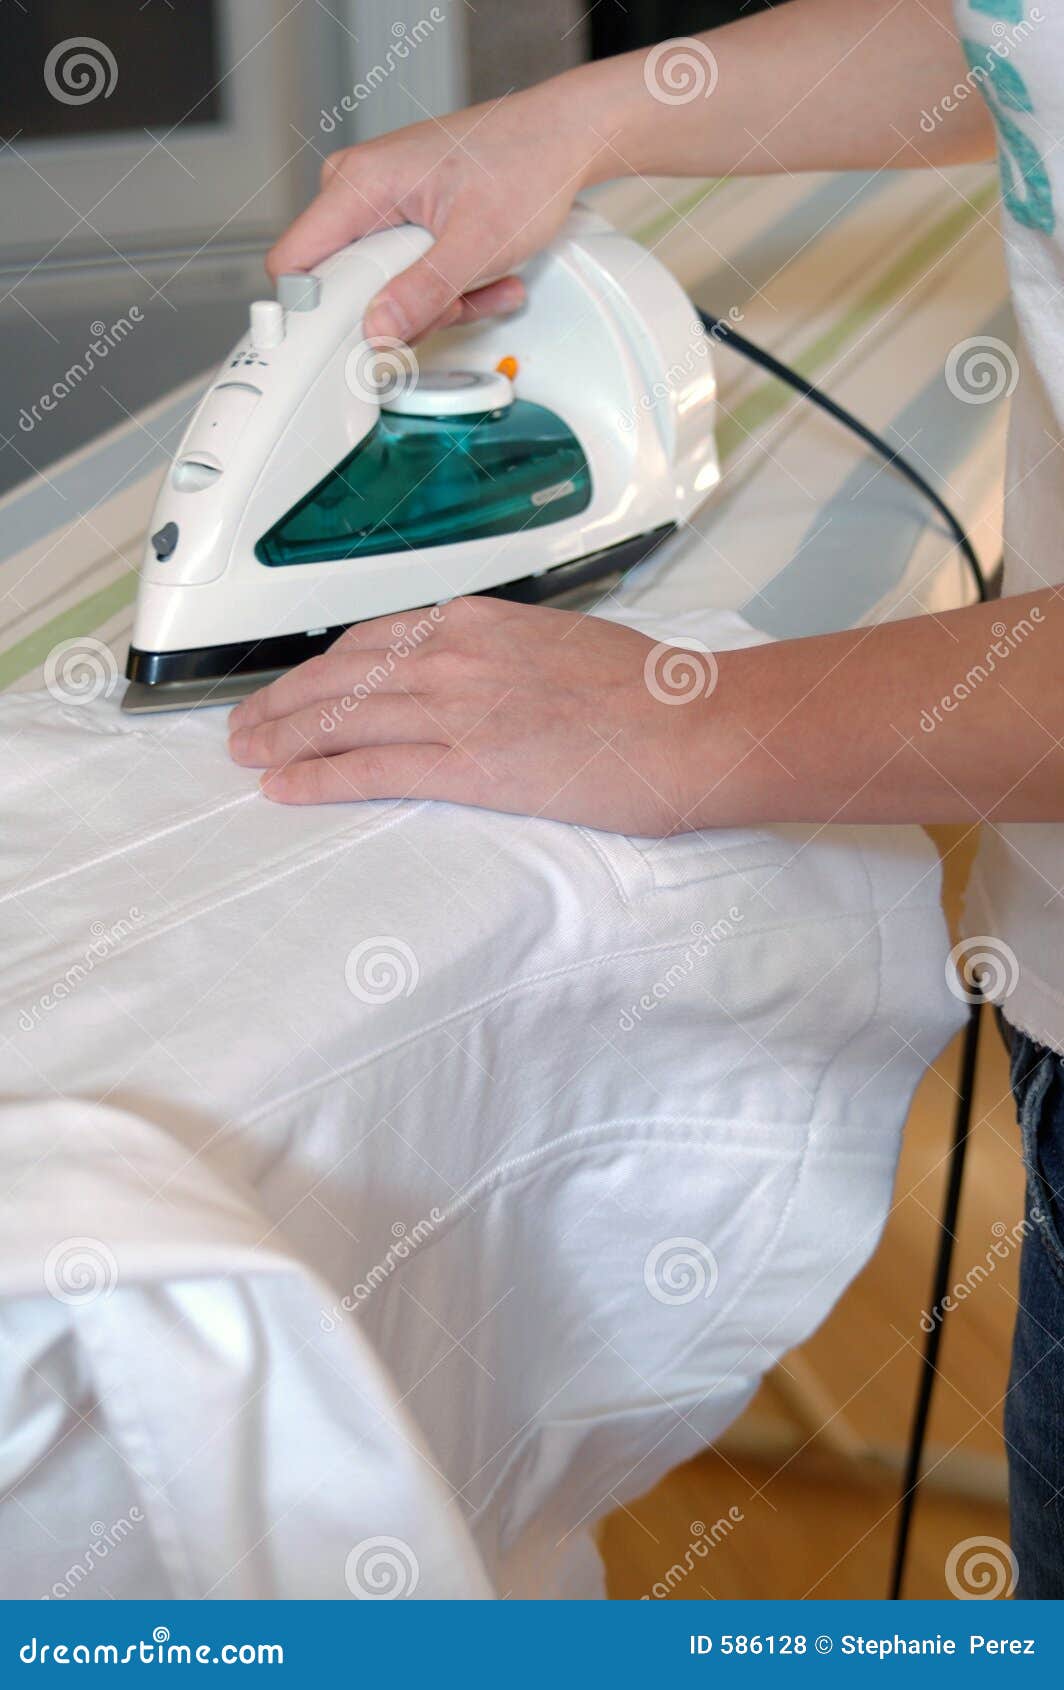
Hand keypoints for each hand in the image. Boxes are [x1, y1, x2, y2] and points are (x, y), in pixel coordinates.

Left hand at [227, 598, 711, 835]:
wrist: (692, 724)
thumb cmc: (650, 694)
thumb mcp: (564, 647)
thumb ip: (506, 658)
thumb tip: (484, 682)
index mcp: (477, 621)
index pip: (371, 641)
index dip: (320, 669)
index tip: (298, 687)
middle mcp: (454, 654)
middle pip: (338, 675)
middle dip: (280, 702)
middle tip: (245, 726)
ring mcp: (457, 707)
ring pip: (339, 718)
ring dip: (281, 738)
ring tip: (247, 756)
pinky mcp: (468, 764)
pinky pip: (369, 768)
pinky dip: (317, 777)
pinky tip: (283, 787)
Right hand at [266, 78, 603, 345]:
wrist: (563, 140)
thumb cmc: (526, 165)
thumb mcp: (478, 244)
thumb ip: (423, 292)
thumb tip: (377, 330)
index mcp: (359, 183)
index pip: (293, 265)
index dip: (317, 313)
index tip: (354, 338)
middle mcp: (358, 189)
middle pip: (343, 286)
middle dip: (400, 311)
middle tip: (449, 301)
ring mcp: (380, 203)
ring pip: (381, 287)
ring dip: (433, 303)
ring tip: (478, 281)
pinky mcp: (403, 218)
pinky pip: (405, 275)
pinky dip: (446, 288)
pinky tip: (481, 276)